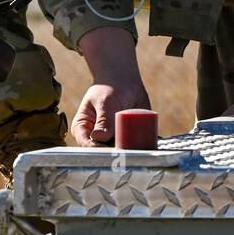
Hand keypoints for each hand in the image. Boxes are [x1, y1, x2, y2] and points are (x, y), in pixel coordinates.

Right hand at [73, 26, 150, 146]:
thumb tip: (97, 137)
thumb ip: (104, 120)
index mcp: (82, 129)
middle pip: (104, 152)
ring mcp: (113, 139)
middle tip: (131, 152)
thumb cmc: (109, 88)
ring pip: (121, 152)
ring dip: (132, 152)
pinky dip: (142, 146)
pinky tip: (150, 145)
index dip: (100, 151)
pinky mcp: (128, 137)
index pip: (87, 145)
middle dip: (118, 154)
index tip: (114, 151)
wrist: (125, 80)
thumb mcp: (106, 102)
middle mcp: (96, 137)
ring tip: (142, 149)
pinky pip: (135, 145)